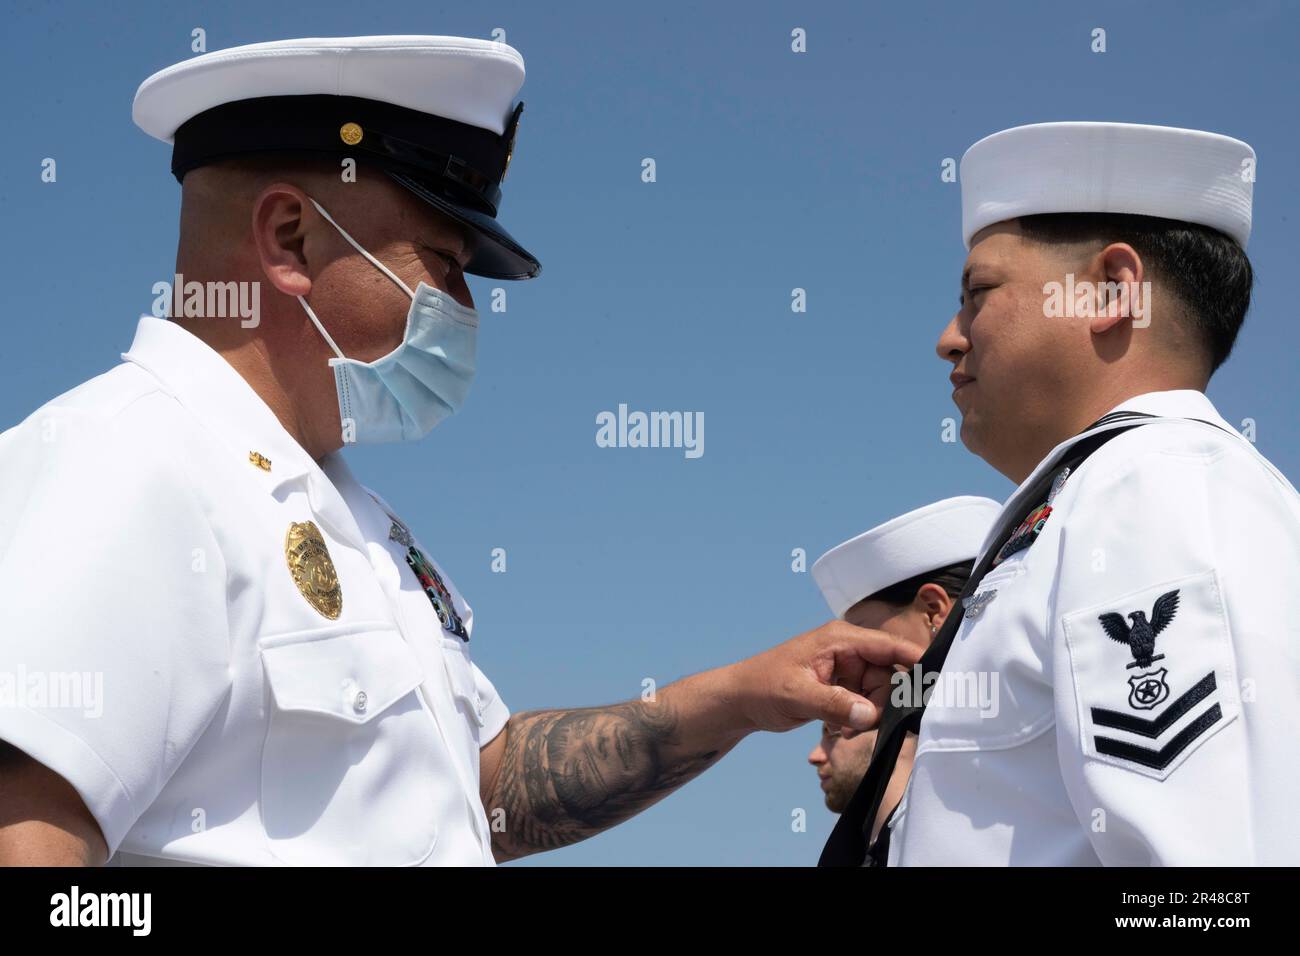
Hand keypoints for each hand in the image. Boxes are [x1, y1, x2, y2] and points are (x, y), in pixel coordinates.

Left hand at [727, 620, 921, 734]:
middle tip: (861, 724)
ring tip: (842, 729)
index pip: (888, 646)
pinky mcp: (841, 687)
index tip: (936, 681)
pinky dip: (858, 718)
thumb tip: (870, 714)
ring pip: (878, 693)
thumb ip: (835, 704)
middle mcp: (846, 650)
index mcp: (839, 639)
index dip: (914, 661)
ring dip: (868, 714)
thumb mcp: (798, 696)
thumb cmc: (762, 686)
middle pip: (888, 675)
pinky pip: (865, 703)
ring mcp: (845, 670)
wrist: (740, 700)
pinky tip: (837, 728)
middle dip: (881, 702)